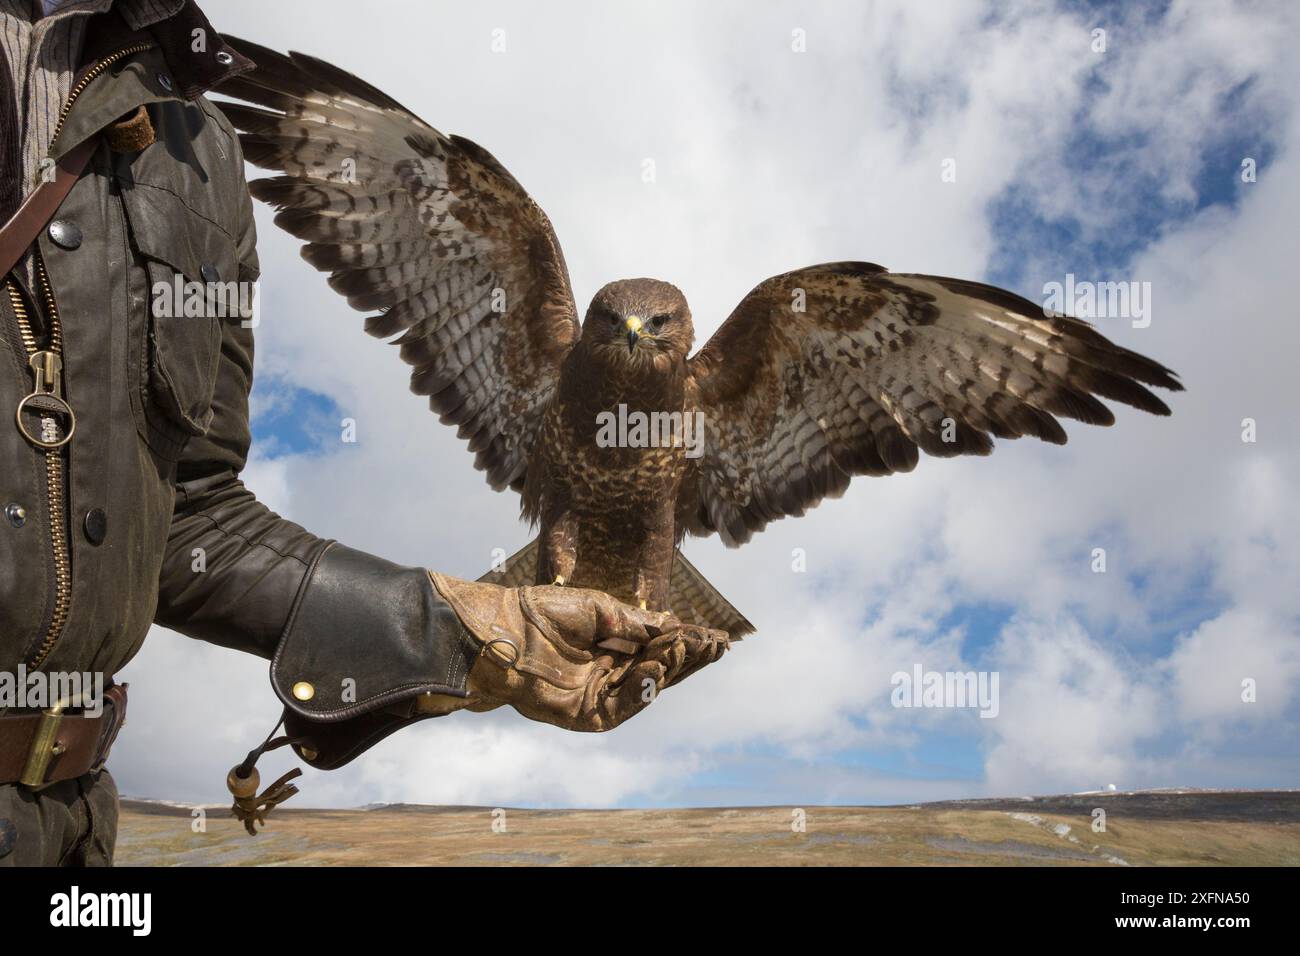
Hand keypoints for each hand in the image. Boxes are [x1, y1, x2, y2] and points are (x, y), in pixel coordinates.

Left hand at [422, 573, 729, 730]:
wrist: (500, 631)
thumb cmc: (540, 613)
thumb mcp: (599, 609)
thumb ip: (636, 623)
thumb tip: (673, 624)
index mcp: (612, 644)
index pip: (659, 646)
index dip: (688, 641)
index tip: (717, 635)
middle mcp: (609, 671)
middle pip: (660, 669)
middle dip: (689, 657)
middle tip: (717, 645)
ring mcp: (598, 695)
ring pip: (647, 688)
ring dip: (671, 670)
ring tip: (690, 649)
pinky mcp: (585, 717)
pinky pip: (623, 706)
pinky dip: (642, 690)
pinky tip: (657, 669)